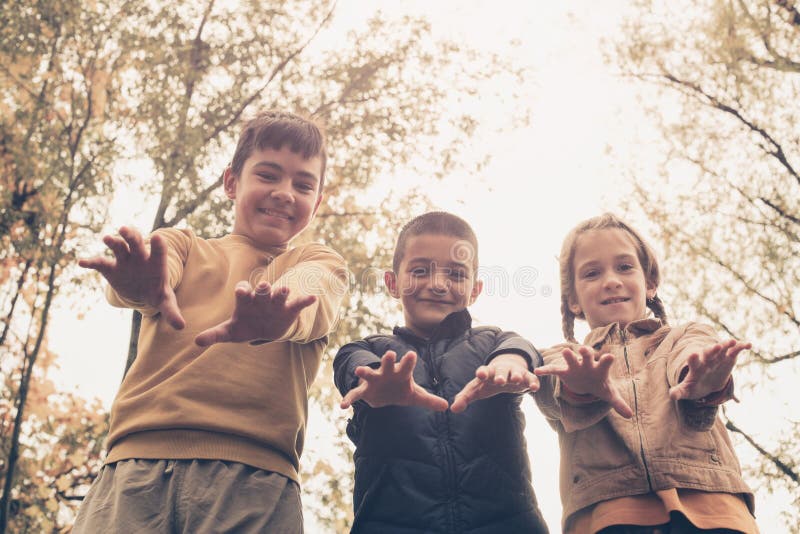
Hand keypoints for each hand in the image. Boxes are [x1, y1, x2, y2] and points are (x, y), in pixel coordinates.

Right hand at [79, 226, 184, 328]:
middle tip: (125, 230)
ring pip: (118, 247)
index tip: (159, 237)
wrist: (142, 289)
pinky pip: (100, 263)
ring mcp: (124, 260)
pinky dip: (91, 262)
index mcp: (156, 263)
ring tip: (106, 239)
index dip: (158, 246)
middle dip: (131, 236)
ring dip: (113, 242)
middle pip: (136, 243)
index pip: (159, 252)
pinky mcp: (110, 268)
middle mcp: (139, 257)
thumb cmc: (156, 292)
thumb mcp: (165, 301)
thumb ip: (171, 311)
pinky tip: (82, 262)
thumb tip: (181, 326)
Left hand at [195, 280, 315, 345]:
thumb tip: (196, 342)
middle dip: (262, 287)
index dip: (242, 291)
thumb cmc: (245, 327)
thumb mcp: (230, 331)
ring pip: (279, 293)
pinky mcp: (289, 309)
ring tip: (285, 289)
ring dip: (282, 291)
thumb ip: (214, 334)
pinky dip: (305, 300)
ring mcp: (276, 303)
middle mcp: (261, 298)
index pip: (243, 291)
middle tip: (263, 286)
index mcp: (246, 301)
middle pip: (262, 289)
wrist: (265, 329)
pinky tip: (313, 298)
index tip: (242, 292)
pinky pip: (298, 303)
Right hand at [339, 351, 448, 410]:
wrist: (382, 393)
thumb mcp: (415, 396)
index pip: (406, 366)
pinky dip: (349, 399)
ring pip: (368, 374)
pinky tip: (343, 406)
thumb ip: (429, 400)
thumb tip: (448, 406)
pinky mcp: (364, 391)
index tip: (412, 354)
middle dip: (388, 360)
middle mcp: (386, 373)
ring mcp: (374, 381)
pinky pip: (355, 394)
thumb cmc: (399, 390)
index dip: (408, 361)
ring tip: (359, 371)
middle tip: (390, 354)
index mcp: (401, 373)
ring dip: (364, 372)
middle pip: (387, 365)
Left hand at [450, 353, 539, 413]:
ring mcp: (514, 372)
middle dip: (499, 376)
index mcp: (487, 372)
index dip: (482, 372)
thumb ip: (464, 398)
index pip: (483, 371)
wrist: (506, 368)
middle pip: (500, 372)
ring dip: (516, 376)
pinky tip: (535, 388)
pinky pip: (530, 379)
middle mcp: (501, 370)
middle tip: (499, 380)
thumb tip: (452, 409)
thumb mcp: (476, 389)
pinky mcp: (526, 377)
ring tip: (516, 380)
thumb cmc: (487, 381)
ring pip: (516, 373)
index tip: (480, 374)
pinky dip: (533, 382)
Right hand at [535, 346, 632, 417]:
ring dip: (568, 356)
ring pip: (570, 358)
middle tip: (584, 350)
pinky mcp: (563, 371)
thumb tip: (630, 416)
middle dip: (585, 353)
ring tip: (565, 352)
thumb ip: (618, 402)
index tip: (609, 357)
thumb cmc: (599, 384)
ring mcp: (574, 366)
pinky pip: (553, 369)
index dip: (606, 360)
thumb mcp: (609, 393)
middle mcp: (587, 364)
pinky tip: (537, 371)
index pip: (605, 362)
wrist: (586, 380)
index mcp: (599, 369)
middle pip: (587, 355)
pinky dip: (546, 370)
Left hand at [669, 339, 749, 400]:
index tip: (692, 355)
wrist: (704, 382)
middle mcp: (706, 360)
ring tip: (733, 342)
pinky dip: (741, 347)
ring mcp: (718, 358)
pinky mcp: (729, 358)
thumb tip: (671, 395)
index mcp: (696, 368)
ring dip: (727, 344)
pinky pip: (735, 350)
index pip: (693, 362)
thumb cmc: (694, 386)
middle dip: (712, 350)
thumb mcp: (686, 390)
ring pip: (722, 349)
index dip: (693, 359)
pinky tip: (748, 344)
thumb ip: (679, 391)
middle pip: (708, 353)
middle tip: (716, 346)